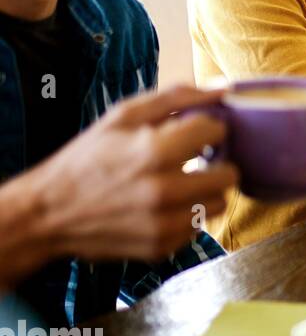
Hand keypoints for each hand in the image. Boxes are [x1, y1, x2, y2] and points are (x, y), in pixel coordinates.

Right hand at [23, 85, 238, 262]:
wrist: (47, 213)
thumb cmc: (87, 157)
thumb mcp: (123, 116)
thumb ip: (177, 98)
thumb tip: (223, 88)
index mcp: (154, 151)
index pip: (216, 132)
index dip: (208, 128)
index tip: (195, 132)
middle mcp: (164, 191)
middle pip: (229, 174)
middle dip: (217, 163)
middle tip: (197, 160)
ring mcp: (164, 224)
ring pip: (218, 203)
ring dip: (205, 192)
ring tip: (180, 183)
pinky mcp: (162, 247)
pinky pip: (198, 228)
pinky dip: (188, 215)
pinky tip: (165, 206)